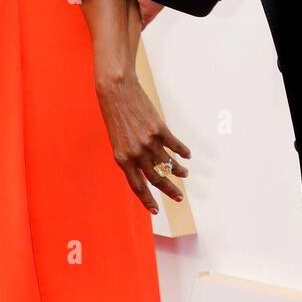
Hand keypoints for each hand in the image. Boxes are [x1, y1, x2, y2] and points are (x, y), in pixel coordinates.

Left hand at [96, 74, 189, 214]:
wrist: (116, 91)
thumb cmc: (114, 114)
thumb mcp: (117, 140)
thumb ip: (129, 154)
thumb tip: (144, 165)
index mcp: (122, 159)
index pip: (137, 186)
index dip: (147, 200)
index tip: (155, 211)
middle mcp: (136, 154)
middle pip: (156, 179)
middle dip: (169, 190)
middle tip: (179, 197)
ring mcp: (149, 142)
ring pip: (168, 164)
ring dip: (178, 171)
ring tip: (185, 174)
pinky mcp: (160, 130)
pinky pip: (175, 146)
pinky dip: (182, 152)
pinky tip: (187, 156)